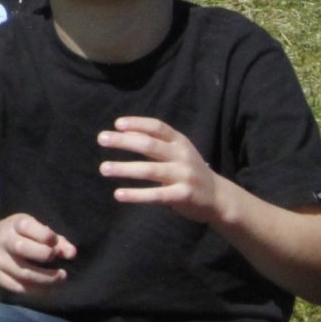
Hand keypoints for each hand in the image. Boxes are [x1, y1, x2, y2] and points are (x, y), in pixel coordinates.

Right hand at [0, 212, 75, 297]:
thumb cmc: (17, 235)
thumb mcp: (33, 229)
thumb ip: (55, 240)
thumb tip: (72, 253)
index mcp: (13, 224)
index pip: (28, 227)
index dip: (47, 237)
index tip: (57, 245)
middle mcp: (2, 239)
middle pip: (22, 248)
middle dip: (45, 256)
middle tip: (61, 267)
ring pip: (23, 273)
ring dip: (47, 279)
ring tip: (60, 279)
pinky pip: (18, 287)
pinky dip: (37, 291)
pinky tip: (48, 289)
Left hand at [99, 116, 224, 222]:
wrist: (219, 197)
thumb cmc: (189, 170)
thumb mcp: (178, 152)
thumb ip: (155, 144)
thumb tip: (121, 134)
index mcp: (180, 142)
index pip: (157, 127)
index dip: (137, 123)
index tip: (117, 124)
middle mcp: (182, 156)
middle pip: (149, 145)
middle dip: (123, 141)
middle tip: (101, 139)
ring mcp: (184, 176)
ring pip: (149, 170)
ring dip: (123, 169)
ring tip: (104, 168)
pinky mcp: (183, 196)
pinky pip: (156, 195)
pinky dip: (135, 194)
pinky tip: (119, 194)